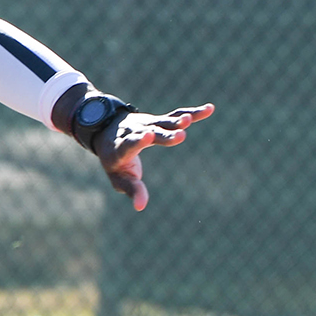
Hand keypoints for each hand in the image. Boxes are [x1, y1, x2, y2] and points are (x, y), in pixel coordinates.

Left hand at [93, 103, 213, 211]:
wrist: (106, 129)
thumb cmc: (114, 160)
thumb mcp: (118, 177)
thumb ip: (131, 189)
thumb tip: (140, 206)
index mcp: (120, 148)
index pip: (129, 144)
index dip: (138, 140)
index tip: (148, 136)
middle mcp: (133, 133)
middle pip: (150, 133)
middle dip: (164, 135)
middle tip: (180, 135)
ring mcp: (147, 124)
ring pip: (163, 122)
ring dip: (176, 122)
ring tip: (188, 120)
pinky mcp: (158, 120)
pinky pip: (176, 116)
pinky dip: (193, 114)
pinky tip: (210, 109)